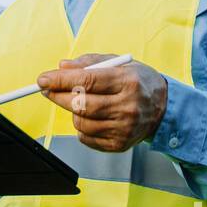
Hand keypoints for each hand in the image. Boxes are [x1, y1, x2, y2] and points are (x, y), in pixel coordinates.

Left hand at [36, 52, 167, 152]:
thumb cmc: (138, 82)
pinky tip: (91, 117)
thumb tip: (62, 66)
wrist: (164, 108)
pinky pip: (87, 138)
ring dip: (72, 112)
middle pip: (81, 104)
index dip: (60, 80)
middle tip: (47, 89)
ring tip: (80, 103)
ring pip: (81, 123)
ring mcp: (124, 128)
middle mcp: (128, 106)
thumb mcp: (119, 63)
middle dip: (58, 96)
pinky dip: (82, 127)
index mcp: (128, 82)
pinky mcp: (120, 144)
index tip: (42, 79)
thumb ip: (90, 62)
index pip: (87, 80)